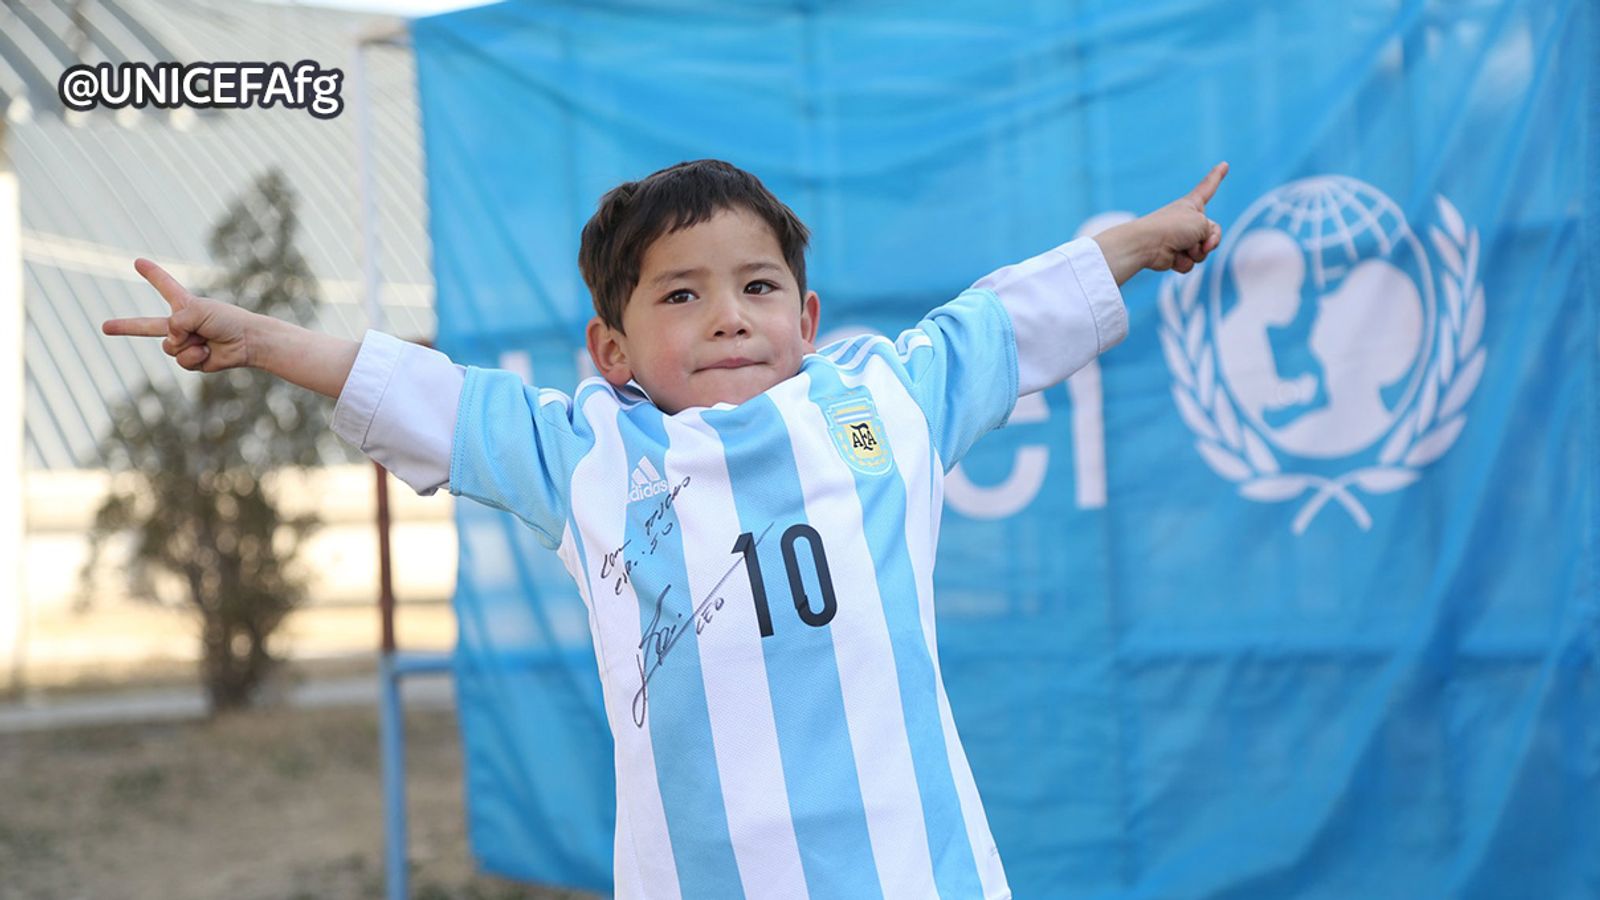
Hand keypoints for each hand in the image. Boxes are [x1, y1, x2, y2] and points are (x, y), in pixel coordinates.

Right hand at [103, 259, 254, 372]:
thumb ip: (176, 322)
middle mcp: (181, 323)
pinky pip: (181, 360)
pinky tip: (208, 351)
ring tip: (205, 338)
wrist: (247, 341)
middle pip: (146, 325)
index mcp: (183, 305)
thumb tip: (170, 342)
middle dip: (125, 326)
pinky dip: (194, 356)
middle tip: (104, 326)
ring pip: (169, 346)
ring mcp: (185, 342)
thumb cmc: (227, 320)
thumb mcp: (197, 311)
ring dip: (187, 343)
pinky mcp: (192, 360)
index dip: (152, 274)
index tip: (138, 262)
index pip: (164, 285)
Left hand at [1141, 162, 1227, 273]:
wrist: (1148, 244)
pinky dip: (1183, 262)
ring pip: (1203, 251)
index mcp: (1192, 204)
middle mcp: (1187, 220)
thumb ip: (1212, 233)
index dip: (1216, 177)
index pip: (1208, 187)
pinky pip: (1190, 262)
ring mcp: (1181, 238)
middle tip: (1201, 241)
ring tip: (1181, 247)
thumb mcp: (1203, 222)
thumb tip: (1199, 252)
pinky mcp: (1174, 254)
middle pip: (1213, 232)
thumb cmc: (1173, 227)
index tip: (1223, 164)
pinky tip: (1171, 256)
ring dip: (1197, 252)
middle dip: (1211, 240)